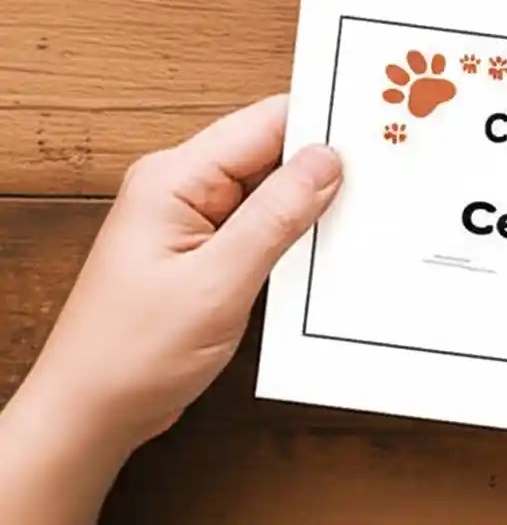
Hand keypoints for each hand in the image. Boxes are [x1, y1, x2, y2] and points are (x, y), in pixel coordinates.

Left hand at [0, 95, 341, 524]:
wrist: (91, 413)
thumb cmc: (132, 353)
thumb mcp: (217, 283)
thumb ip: (276, 217)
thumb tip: (326, 161)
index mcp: (174, 179)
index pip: (263, 125)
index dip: (320, 124)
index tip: (376, 131)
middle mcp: (181, 189)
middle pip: (270, 152)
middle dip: (323, 164)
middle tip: (383, 176)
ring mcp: (193, 221)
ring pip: (270, 191)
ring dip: (310, 204)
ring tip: (361, 215)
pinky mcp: (205, 252)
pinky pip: (261, 225)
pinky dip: (293, 234)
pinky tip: (324, 249)